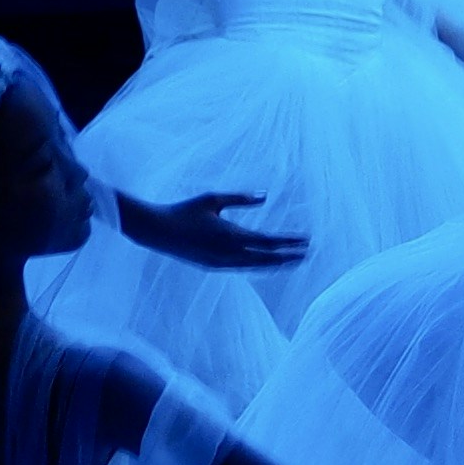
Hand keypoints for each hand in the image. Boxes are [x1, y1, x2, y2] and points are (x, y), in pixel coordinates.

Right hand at [115, 187, 309, 272]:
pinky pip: (242, 268)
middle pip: (267, 259)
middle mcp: (229, 255)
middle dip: (289, 256)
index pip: (269, 241)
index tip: (307, 240)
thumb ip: (240, 198)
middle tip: (308, 253)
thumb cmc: (183, 210)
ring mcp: (220, 264)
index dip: (289, 242)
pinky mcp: (212, 267)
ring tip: (291, 260)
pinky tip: (263, 263)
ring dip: (275, 263)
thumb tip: (265, 196)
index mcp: (231, 236)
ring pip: (255, 267)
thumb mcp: (213, 199)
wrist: (155, 232)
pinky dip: (257, 266)